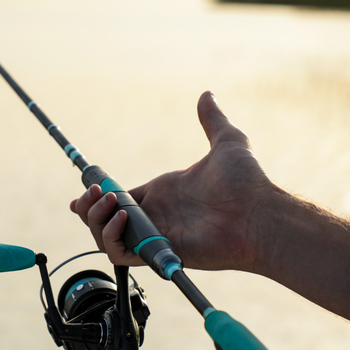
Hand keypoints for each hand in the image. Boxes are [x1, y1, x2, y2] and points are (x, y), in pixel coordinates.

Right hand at [69, 91, 349, 322]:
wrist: (260, 215)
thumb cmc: (248, 184)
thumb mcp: (227, 142)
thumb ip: (212, 120)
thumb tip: (207, 94)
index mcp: (164, 194)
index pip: (120, 199)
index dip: (100, 195)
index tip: (89, 184)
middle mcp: (157, 217)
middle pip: (105, 219)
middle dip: (90, 206)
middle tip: (97, 192)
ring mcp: (156, 236)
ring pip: (106, 238)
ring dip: (96, 219)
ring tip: (108, 201)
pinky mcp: (158, 253)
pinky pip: (119, 255)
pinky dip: (110, 237)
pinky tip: (121, 216)